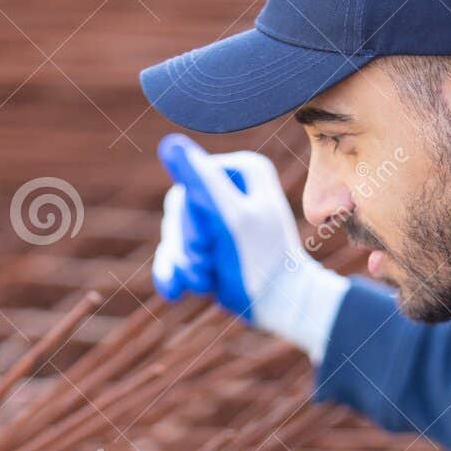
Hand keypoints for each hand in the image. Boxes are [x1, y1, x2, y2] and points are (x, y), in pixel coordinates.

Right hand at [152, 134, 348, 360]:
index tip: (209, 242)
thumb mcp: (230, 219)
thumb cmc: (262, 263)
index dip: (188, 220)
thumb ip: (201, 181)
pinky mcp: (213, 246)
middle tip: (207, 267)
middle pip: (180, 214)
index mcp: (243, 170)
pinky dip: (175, 273)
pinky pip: (178, 254)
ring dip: (184, 264)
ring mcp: (221, 219)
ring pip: (176, 237)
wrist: (282, 307)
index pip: (188, 186)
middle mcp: (232, 188)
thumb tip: (169, 142)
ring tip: (204, 283)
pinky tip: (174, 292)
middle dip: (186, 247)